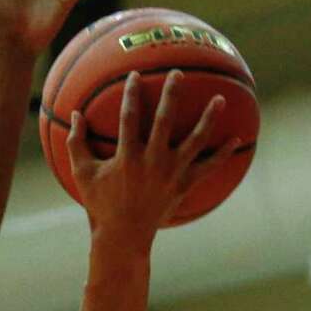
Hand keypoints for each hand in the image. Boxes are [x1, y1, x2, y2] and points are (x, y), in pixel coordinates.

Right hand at [68, 70, 241, 243]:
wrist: (123, 238)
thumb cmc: (100, 205)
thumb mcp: (83, 174)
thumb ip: (76, 142)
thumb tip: (74, 114)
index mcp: (127, 157)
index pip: (129, 117)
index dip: (132, 94)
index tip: (135, 75)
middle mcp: (152, 162)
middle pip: (165, 120)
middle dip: (171, 94)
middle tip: (178, 73)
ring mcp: (171, 174)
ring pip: (194, 141)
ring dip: (208, 119)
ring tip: (220, 98)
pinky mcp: (183, 186)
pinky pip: (208, 168)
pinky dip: (222, 154)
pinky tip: (236, 139)